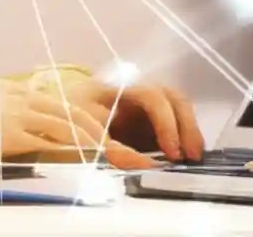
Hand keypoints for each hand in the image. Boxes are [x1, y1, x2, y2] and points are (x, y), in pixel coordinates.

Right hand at [0, 79, 149, 167]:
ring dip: (87, 136)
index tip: (92, 122)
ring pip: (62, 121)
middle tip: (109, 137)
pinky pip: (47, 139)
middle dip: (91, 122)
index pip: (51, 99)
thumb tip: (8, 119)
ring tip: (106, 149)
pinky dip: (69, 146)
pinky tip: (83, 154)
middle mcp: (15, 97)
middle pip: (65, 107)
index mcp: (8, 89)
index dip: (74, 112)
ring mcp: (13, 114)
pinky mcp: (8, 133)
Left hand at [64, 78, 204, 162]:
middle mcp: (134, 86)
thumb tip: (146, 166)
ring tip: (194, 157)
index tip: (172, 151)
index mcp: (116, 85)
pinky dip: (182, 135)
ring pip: (177, 106)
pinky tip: (186, 155)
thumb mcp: (84, 135)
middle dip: (186, 126)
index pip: (152, 95)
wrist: (58, 117)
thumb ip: (113, 151)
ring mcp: (143, 98)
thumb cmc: (69, 121)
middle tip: (192, 155)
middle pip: (171, 96)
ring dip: (189, 130)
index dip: (166, 122)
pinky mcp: (148, 114)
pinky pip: (172, 119)